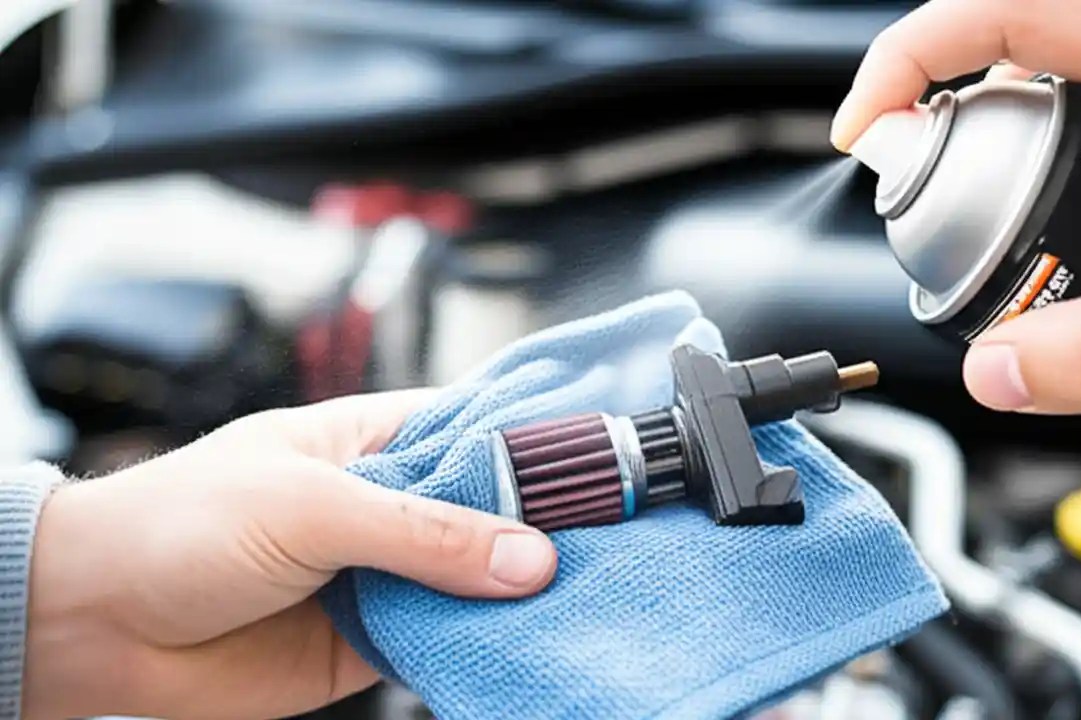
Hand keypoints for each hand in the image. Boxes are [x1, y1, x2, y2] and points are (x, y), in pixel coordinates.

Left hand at [22, 390, 558, 719]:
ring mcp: (381, 574)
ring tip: (589, 592)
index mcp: (370, 440)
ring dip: (518, 590)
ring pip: (473, 579)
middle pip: (486, 511)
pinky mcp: (372, 640)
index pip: (474, 430)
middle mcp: (386, 505)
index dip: (535, 445)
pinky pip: (444, 638)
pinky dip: (482, 643)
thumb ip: (424, 532)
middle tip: (610, 537)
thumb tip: (527, 557)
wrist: (97, 624)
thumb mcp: (313, 506)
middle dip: (540, 525)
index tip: (601, 462)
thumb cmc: (180, 524)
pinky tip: (527, 640)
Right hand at [831, 0, 1080, 413]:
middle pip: (1026, 42)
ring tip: (1006, 220)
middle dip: (956, 119)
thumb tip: (996, 370)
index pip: (1006, 7)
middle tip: (934, 196)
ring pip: (1072, 73)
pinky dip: (1069, 153)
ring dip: (1015, 139)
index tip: (862, 130)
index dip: (905, 59)